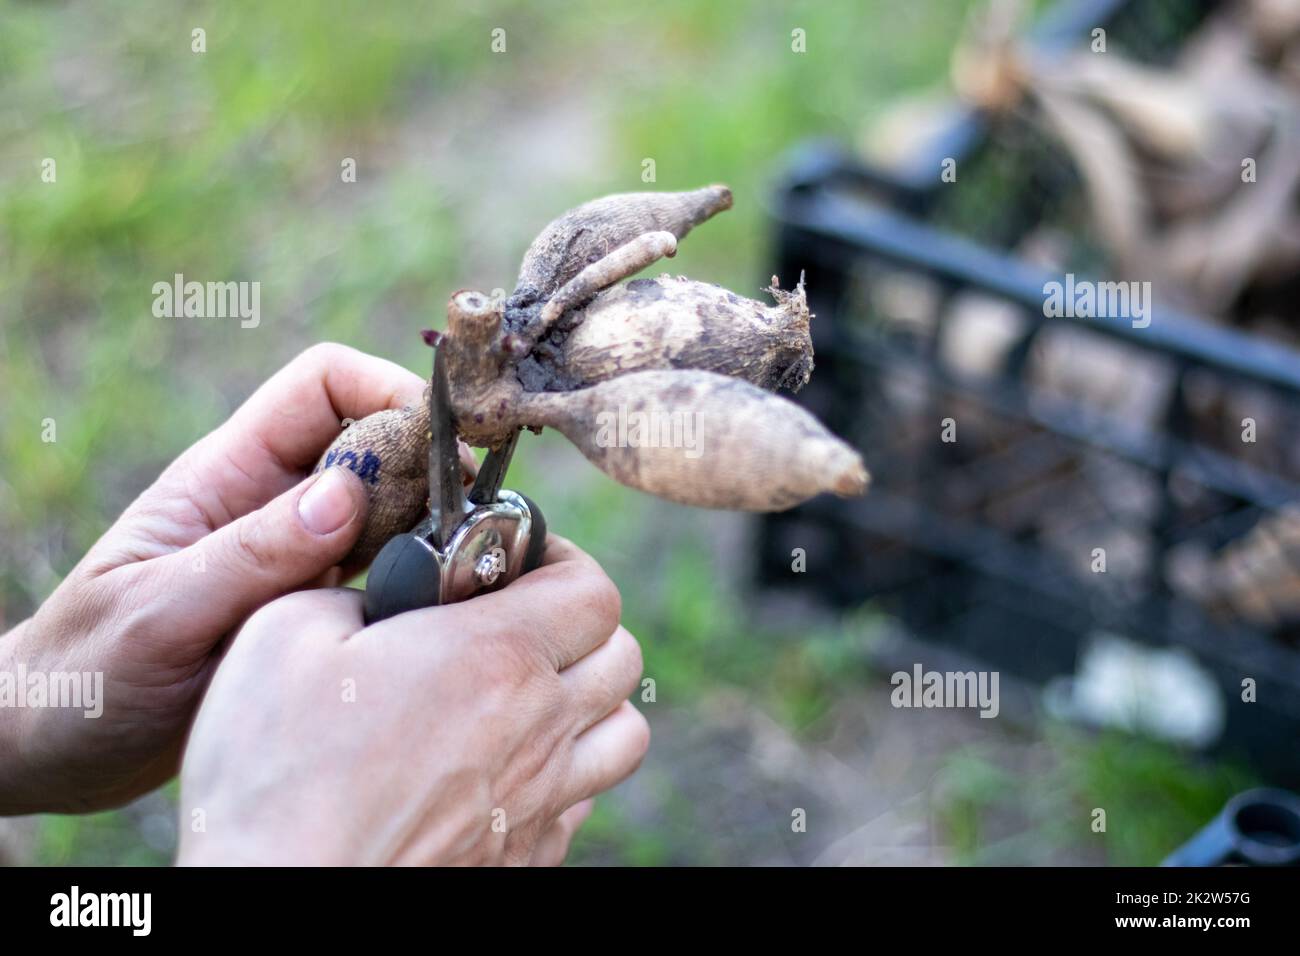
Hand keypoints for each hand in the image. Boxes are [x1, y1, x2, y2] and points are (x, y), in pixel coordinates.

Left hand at [0, 344, 459, 812]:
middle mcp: (273, 503)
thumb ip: (253, 554)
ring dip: (435, 526)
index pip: (325, 384)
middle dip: (432, 464)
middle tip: (474, 520)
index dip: (389, 392)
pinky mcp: (315, 606)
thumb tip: (348, 494)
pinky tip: (439, 613)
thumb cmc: (86, 672)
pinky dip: (420, 579)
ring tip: (467, 569)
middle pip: (376, 442)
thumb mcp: (161, 611)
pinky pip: (385, 572)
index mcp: (229, 473)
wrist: (58, 748)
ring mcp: (298, 555)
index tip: (443, 445)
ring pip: (393, 510)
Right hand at [177, 536, 646, 865]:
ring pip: (624, 734)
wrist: (280, 899)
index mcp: (495, 659)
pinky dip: (564, 772)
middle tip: (518, 620)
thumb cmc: (274, 777)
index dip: (562, 562)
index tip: (517, 561)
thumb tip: (385, 595)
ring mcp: (542, 802)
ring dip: (590, 701)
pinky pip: (583, 800)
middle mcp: (540, 730)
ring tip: (526, 694)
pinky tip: (501, 766)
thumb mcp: (284, 636)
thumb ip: (355, 591)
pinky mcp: (527, 858)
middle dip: (580, 624)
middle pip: (623, 655)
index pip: (593, 590)